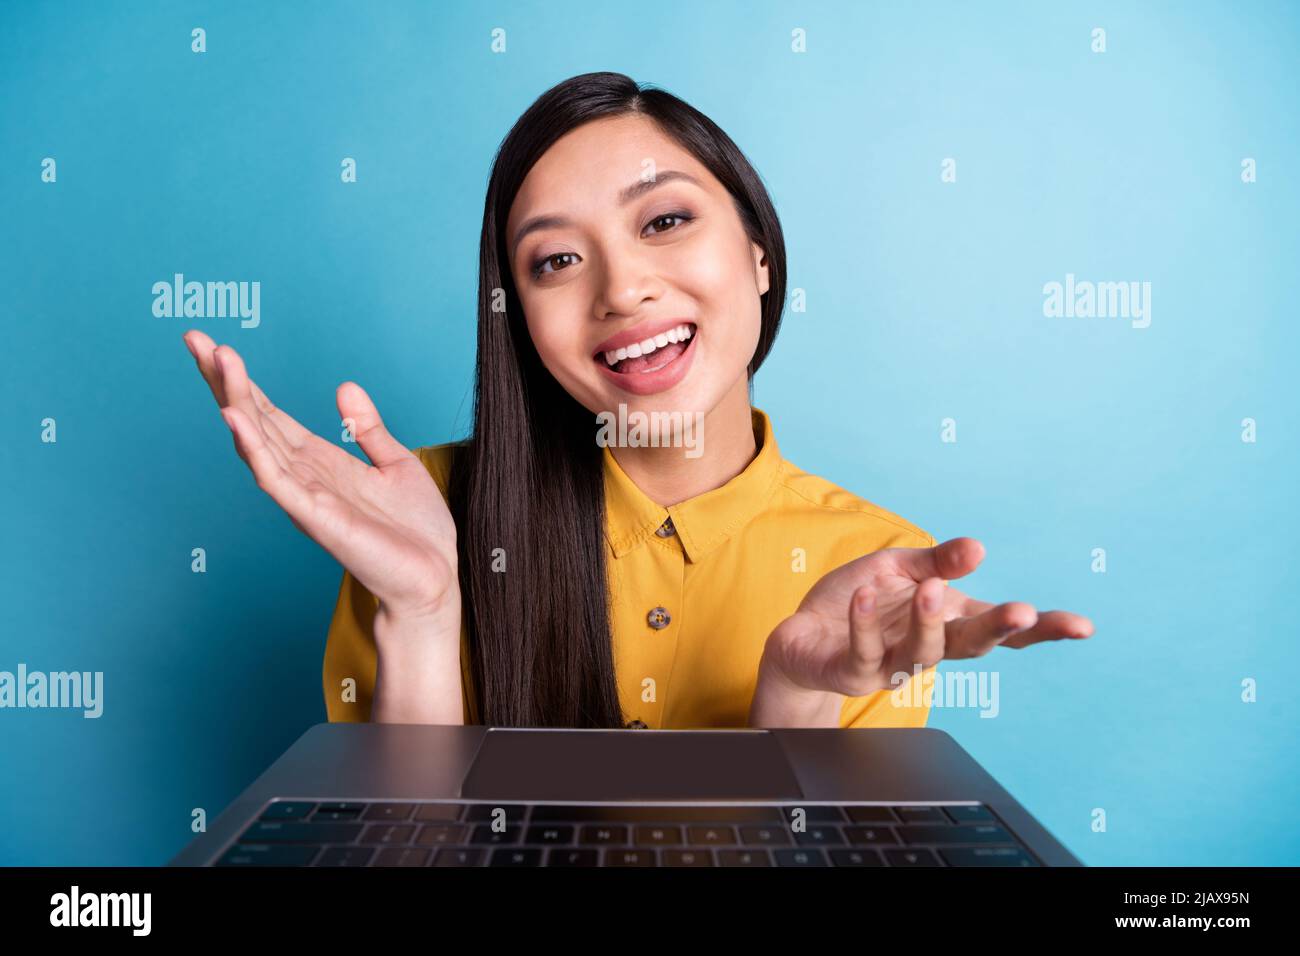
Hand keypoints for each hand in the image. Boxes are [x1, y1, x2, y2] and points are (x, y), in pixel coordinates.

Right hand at [182, 329, 460, 628]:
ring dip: (236, 402)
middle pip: (253, 421)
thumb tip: (345, 387)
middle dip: (225, 381)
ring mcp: (305, 497)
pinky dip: (255, 450)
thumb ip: (367, 428)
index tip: (214, 345)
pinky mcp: (316, 518)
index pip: (270, 414)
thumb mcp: (397, 464)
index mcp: (320, 461)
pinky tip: (236, 420)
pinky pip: (277, 481)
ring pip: (258, 443)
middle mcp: (304, 476)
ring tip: (218, 361)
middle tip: (197, 339)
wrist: (435, 578)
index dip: (243, 381)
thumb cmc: (415, 533)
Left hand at [759, 537, 1094, 700]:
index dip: (1042, 628)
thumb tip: (978, 548)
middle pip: (972, 644)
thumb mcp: (900, 568)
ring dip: (929, 619)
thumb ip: (938, 561)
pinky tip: (866, 594)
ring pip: (922, 651)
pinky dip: (865, 621)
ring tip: (931, 588)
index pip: (1002, 628)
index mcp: (948, 620)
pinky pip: (864, 650)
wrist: (802, 635)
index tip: (1083, 626)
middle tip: (1021, 611)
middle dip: (998, 629)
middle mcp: (929, 647)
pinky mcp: (854, 673)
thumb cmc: (859, 601)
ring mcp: (893, 665)